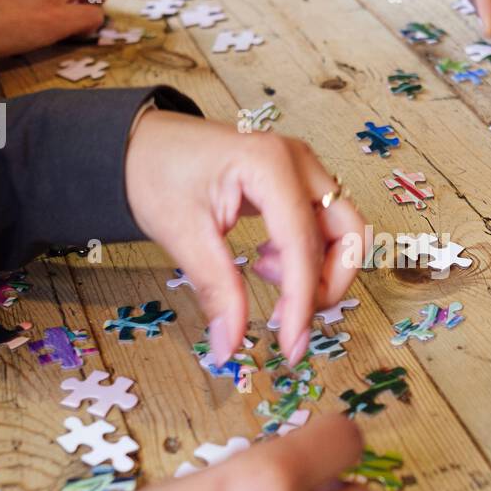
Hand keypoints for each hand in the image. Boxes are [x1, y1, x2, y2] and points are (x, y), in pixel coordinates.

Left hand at [125, 111, 364, 367]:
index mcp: (270, 164)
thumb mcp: (183, 235)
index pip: (304, 243)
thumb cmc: (157, 173)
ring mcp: (303, 169)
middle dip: (329, 283)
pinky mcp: (298, 182)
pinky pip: (324, 226)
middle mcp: (299, 162)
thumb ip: (216, 291)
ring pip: (343, 231)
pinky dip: (306, 255)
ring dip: (320, 270)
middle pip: (349, 233)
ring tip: (266, 277)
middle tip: (289, 317)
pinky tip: (266, 262)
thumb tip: (230, 346)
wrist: (141, 144)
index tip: (291, 346)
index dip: (303, 300)